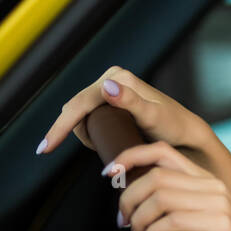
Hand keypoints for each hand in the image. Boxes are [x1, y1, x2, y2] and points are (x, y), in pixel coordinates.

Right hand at [37, 65, 215, 170]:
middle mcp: (114, 78)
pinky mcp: (113, 99)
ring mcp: (113, 88)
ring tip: (98, 146)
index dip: (60, 127)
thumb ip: (132, 102)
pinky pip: (88, 113)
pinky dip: (84, 127)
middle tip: (81, 151)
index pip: (80, 103)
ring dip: (79, 130)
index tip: (45, 149)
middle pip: (76, 106)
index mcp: (119, 78)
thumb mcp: (153, 116)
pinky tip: (93, 140)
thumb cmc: (173, 127)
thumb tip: (107, 86)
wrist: (186, 134)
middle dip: (67, 130)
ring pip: (80, 111)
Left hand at [106, 140, 230, 230]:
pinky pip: (173, 221)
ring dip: (138, 219)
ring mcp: (220, 204)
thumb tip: (141, 205)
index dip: (130, 156)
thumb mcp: (203, 220)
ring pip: (160, 197)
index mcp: (208, 181)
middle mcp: (214, 186)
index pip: (163, 152)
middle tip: (122, 221)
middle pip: (155, 176)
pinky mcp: (222, 225)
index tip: (109, 172)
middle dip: (127, 198)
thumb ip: (180, 206)